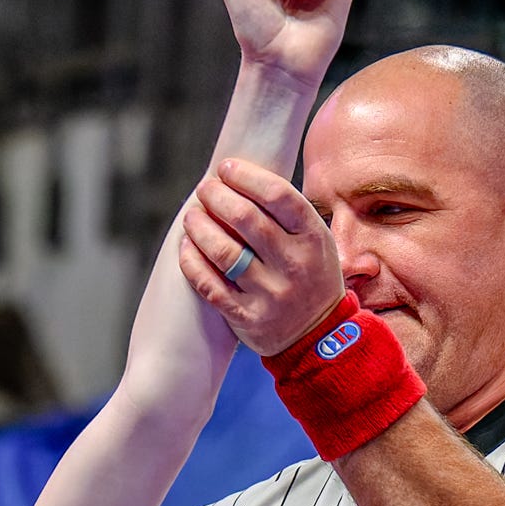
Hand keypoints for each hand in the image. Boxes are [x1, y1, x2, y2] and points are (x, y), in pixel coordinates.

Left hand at [177, 156, 347, 358]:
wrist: (319, 337)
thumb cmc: (311, 275)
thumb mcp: (317, 241)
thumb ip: (289, 213)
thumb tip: (244, 175)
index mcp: (313, 238)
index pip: (277, 195)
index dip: (247, 176)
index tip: (226, 167)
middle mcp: (293, 265)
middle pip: (246, 219)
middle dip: (218, 196)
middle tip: (204, 188)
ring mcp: (270, 294)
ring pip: (224, 252)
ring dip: (200, 228)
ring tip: (191, 216)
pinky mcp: (247, 318)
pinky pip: (210, 286)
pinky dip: (192, 263)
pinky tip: (186, 247)